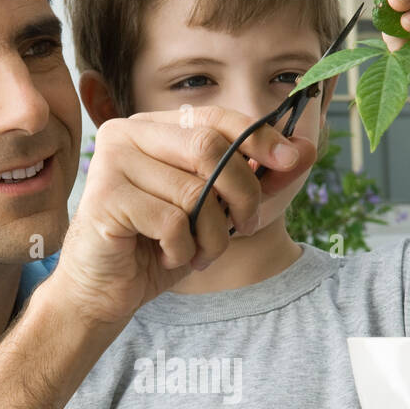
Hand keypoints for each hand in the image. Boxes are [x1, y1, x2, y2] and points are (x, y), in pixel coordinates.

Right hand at [49, 107, 315, 326]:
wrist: (104, 291)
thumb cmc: (158, 247)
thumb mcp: (217, 212)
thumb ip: (257, 180)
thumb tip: (305, 149)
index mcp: (154, 127)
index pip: (217, 117)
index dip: (259, 137)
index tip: (291, 159)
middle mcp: (128, 133)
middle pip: (211, 149)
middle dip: (242, 195)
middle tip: (243, 228)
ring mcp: (111, 161)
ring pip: (194, 191)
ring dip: (211, 235)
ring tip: (199, 253)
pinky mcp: (104, 197)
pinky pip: (171, 221)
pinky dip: (182, 250)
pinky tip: (167, 257)